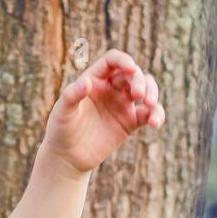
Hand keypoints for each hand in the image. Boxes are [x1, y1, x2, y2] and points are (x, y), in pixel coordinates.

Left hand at [42, 49, 164, 175]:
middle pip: (132, 74)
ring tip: (150, 106)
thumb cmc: (60, 130)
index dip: (124, 61)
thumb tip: (86, 81)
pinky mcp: (130, 122)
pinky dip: (156, 115)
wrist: (67, 157)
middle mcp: (110, 88)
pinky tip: (155, 123)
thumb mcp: (62, 112)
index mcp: (94, 79)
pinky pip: (148, 114)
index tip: (131, 69)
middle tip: (139, 95)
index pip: (113, 61)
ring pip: (145, 89)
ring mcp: (121, 104)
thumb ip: (72, 96)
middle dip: (140, 80)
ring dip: (152, 93)